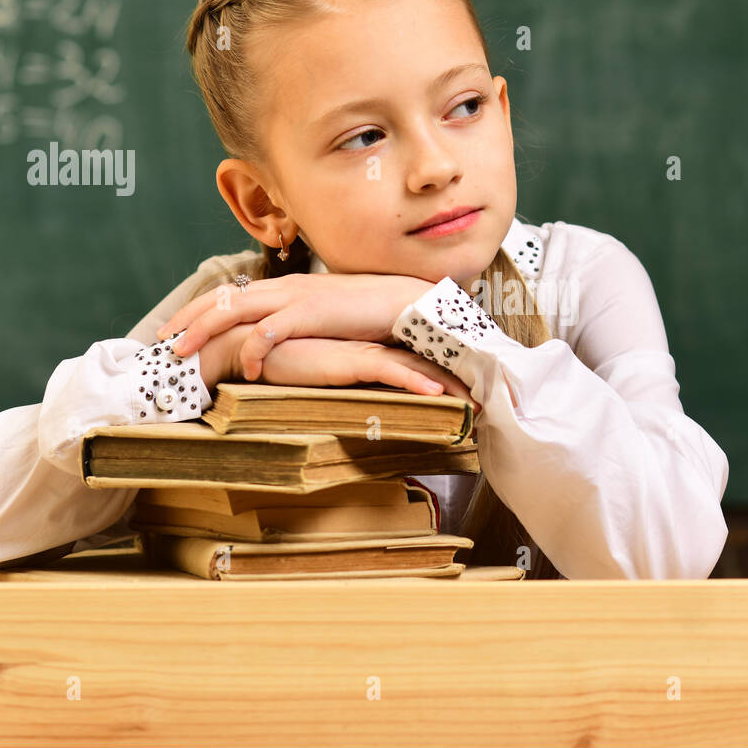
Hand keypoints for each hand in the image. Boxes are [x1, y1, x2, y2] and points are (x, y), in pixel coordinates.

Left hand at [157, 272, 434, 380]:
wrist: (405, 302)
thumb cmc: (371, 313)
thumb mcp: (328, 315)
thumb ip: (303, 321)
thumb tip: (285, 337)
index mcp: (286, 287)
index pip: (231, 294)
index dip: (199, 311)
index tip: (175, 330)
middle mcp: (284, 286)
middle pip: (221, 298)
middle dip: (186, 319)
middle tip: (160, 344)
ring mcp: (295, 297)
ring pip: (233, 309)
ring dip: (203, 331)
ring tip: (181, 354)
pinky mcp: (310, 313)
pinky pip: (269, 331)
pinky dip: (251, 349)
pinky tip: (244, 371)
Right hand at [252, 336, 479, 413]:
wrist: (254, 345)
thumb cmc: (286, 357)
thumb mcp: (327, 367)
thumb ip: (350, 372)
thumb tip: (370, 385)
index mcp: (373, 346)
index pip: (420, 356)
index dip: (449, 369)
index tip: (475, 383)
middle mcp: (376, 345)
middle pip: (431, 360)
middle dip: (463, 377)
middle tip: (493, 395)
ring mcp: (367, 350)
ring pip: (420, 366)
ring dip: (451, 385)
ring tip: (478, 402)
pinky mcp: (352, 360)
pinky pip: (392, 372)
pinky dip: (417, 383)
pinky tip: (438, 393)